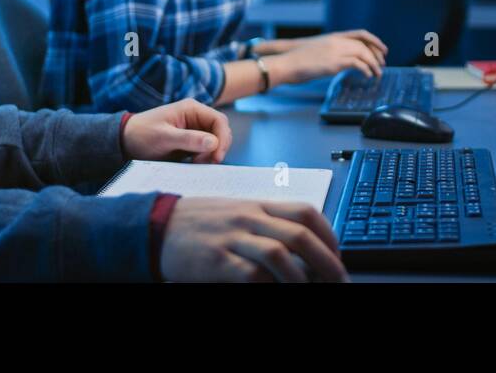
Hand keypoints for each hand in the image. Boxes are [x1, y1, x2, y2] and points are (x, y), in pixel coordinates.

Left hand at [122, 98, 231, 163]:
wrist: (125, 141)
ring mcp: (193, 129)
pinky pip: (205, 149)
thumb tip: (214, 142)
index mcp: (191, 109)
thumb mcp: (164, 137)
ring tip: (197, 163)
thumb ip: (189, 139)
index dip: (222, 138)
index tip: (216, 156)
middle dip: (218, 147)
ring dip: (211, 153)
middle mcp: (195, 117)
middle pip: (220, 131)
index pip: (218, 120)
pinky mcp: (190, 141)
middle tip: (207, 163)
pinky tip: (194, 163)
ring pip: (214, 141)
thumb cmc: (142, 135)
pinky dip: (204, 157)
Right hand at [160, 198, 348, 281]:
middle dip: (327, 262)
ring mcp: (232, 238)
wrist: (157, 226)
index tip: (338, 256)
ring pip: (279, 254)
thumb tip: (302, 245)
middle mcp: (248, 218)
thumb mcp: (237, 214)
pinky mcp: (216, 261)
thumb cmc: (199, 223)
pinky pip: (251, 274)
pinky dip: (270, 285)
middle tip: (338, 280)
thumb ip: (266, 224)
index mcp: (257, 205)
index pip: (305, 212)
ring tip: (311, 290)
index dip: (329, 235)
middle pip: (300, 235)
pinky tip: (276, 290)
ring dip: (302, 278)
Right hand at [273, 29, 386, 81]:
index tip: (383, 50)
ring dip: (374, 64)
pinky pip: (357, 64)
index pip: (360, 34)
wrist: (285, 63)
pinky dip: (365, 70)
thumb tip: (341, 61)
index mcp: (333, 37)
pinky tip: (367, 76)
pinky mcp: (333, 63)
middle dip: (377, 55)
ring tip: (377, 74)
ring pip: (363, 53)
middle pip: (365, 44)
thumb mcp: (317, 51)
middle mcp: (336, 41)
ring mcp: (335, 51)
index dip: (374, 41)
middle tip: (382, 65)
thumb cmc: (297, 60)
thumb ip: (331, 52)